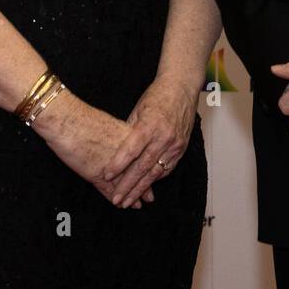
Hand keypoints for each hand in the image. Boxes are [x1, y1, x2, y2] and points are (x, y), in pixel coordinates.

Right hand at [36, 96, 154, 208]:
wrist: (65, 120)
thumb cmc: (82, 118)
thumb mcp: (108, 124)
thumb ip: (119, 134)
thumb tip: (125, 138)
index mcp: (128, 138)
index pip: (143, 158)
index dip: (148, 171)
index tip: (153, 178)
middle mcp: (124, 154)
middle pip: (138, 174)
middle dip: (144, 187)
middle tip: (150, 199)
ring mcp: (112, 166)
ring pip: (125, 184)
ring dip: (131, 197)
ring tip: (136, 205)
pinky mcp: (97, 174)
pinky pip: (108, 190)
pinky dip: (114, 198)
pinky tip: (117, 204)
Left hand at [102, 74, 198, 207]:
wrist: (182, 87)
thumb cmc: (157, 95)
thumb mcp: (138, 109)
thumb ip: (129, 132)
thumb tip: (118, 151)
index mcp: (150, 125)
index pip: (131, 150)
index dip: (118, 165)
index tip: (106, 176)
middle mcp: (164, 137)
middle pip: (143, 167)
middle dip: (128, 185)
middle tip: (116, 200)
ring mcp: (175, 144)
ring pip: (155, 172)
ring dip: (141, 188)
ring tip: (128, 201)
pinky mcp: (182, 148)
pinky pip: (167, 168)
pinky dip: (155, 179)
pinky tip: (145, 188)